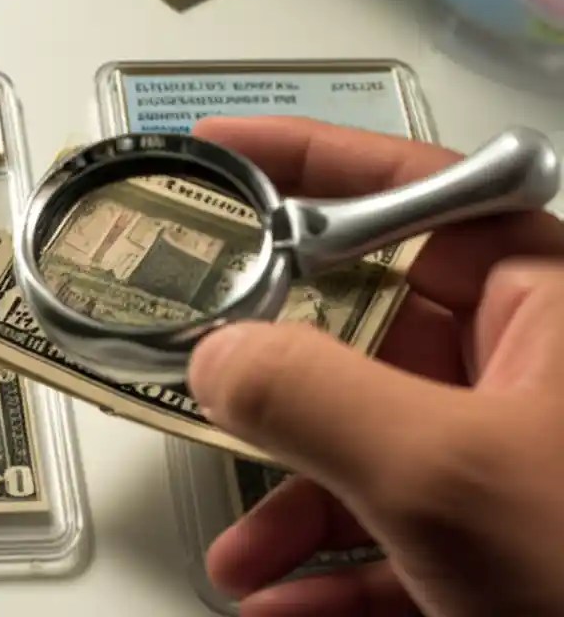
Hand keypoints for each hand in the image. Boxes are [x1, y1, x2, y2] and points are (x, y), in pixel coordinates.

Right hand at [185, 116, 563, 616]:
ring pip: (370, 445)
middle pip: (368, 331)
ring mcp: (510, 456)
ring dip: (291, 503)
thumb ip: (311, 396)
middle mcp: (528, 368)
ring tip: (241, 554)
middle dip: (275, 382)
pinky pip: (393, 532)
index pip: (415, 191)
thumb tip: (220, 356)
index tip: (220, 159)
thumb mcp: (444, 473)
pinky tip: (282, 600)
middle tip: (202, 374)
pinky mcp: (498, 537)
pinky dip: (330, 565)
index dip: (308, 163)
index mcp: (548, 305)